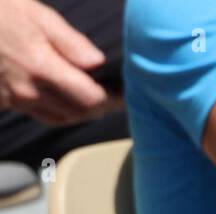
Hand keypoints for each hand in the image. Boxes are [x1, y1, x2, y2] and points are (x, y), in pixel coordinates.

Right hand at [0, 0, 117, 125]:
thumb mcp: (36, 12)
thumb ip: (70, 42)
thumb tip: (99, 63)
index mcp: (42, 68)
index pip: (90, 99)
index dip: (111, 100)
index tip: (122, 94)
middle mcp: (28, 91)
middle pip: (77, 114)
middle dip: (98, 109)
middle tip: (112, 99)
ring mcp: (12, 99)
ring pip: (58, 118)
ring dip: (78, 113)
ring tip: (92, 103)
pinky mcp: (1, 101)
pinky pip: (36, 113)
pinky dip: (54, 110)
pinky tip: (60, 98)